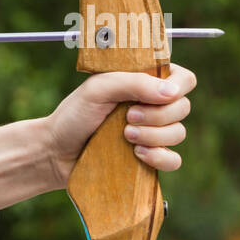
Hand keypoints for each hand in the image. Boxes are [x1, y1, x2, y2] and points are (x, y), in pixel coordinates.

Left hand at [42, 63, 196, 188]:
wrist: (56, 152)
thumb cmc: (73, 116)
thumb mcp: (97, 90)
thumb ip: (133, 83)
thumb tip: (172, 92)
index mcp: (145, 83)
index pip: (183, 79)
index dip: (177, 87)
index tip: (152, 96)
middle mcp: (153, 107)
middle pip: (183, 107)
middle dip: (157, 115)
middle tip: (127, 118)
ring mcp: (153, 134)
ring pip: (179, 133)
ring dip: (154, 135)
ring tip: (125, 136)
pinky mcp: (149, 159)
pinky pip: (174, 160)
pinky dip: (160, 158)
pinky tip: (137, 154)